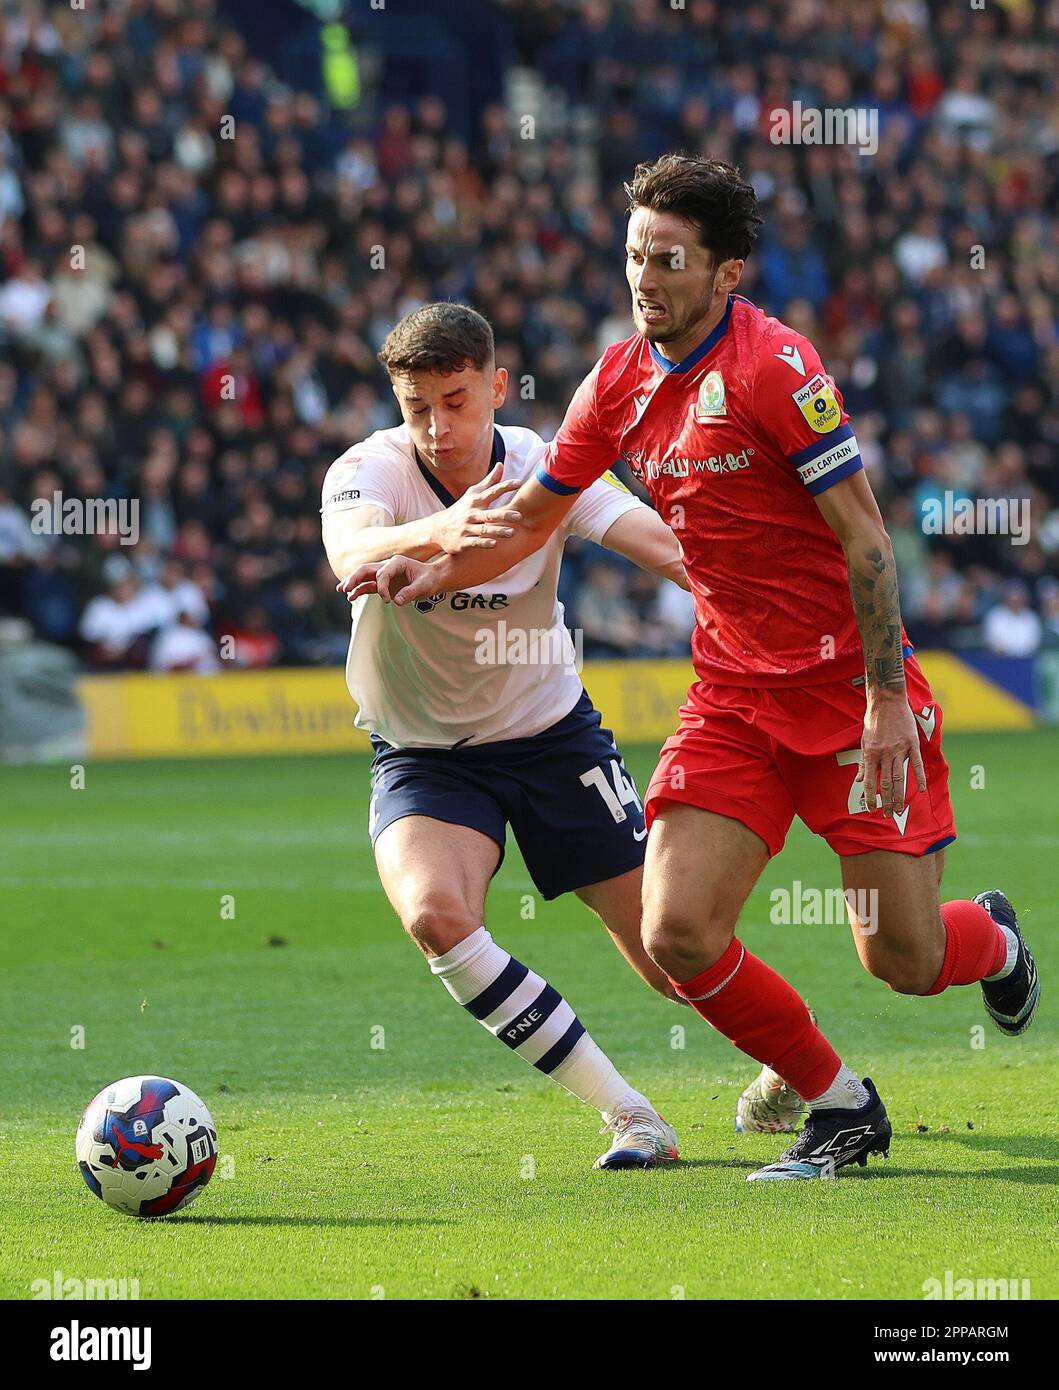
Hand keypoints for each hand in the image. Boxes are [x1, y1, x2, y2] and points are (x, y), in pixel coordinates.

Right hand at [337, 553, 452, 605]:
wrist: (434, 579)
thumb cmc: (430, 579)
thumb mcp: (424, 586)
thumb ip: (410, 592)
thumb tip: (397, 601)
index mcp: (396, 562)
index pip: (382, 573)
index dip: (382, 587)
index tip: (388, 599)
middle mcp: (387, 566)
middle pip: (366, 569)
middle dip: (354, 578)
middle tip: (345, 588)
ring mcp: (384, 575)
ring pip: (364, 577)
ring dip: (353, 583)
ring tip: (341, 591)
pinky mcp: (384, 584)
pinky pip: (368, 586)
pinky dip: (359, 590)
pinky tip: (350, 596)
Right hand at [430, 463, 520, 553]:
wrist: (438, 528)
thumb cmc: (462, 509)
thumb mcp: (473, 494)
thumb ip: (489, 481)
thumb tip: (501, 464)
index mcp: (476, 501)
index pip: (491, 492)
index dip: (504, 487)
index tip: (518, 483)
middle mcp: (471, 514)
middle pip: (489, 514)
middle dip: (504, 515)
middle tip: (519, 516)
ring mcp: (467, 528)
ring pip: (484, 530)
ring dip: (498, 531)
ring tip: (512, 532)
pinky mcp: (463, 542)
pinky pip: (475, 542)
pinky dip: (484, 543)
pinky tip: (494, 544)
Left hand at [857, 690, 926, 816]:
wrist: (887, 700)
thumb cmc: (873, 720)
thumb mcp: (864, 740)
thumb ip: (864, 761)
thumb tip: (860, 779)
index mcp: (871, 753)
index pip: (870, 781)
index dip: (870, 797)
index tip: (871, 809)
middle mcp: (885, 753)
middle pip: (886, 783)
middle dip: (886, 801)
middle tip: (888, 815)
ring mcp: (899, 748)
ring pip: (900, 777)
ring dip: (900, 795)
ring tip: (899, 809)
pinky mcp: (912, 743)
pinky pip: (916, 763)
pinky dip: (919, 777)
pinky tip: (921, 790)